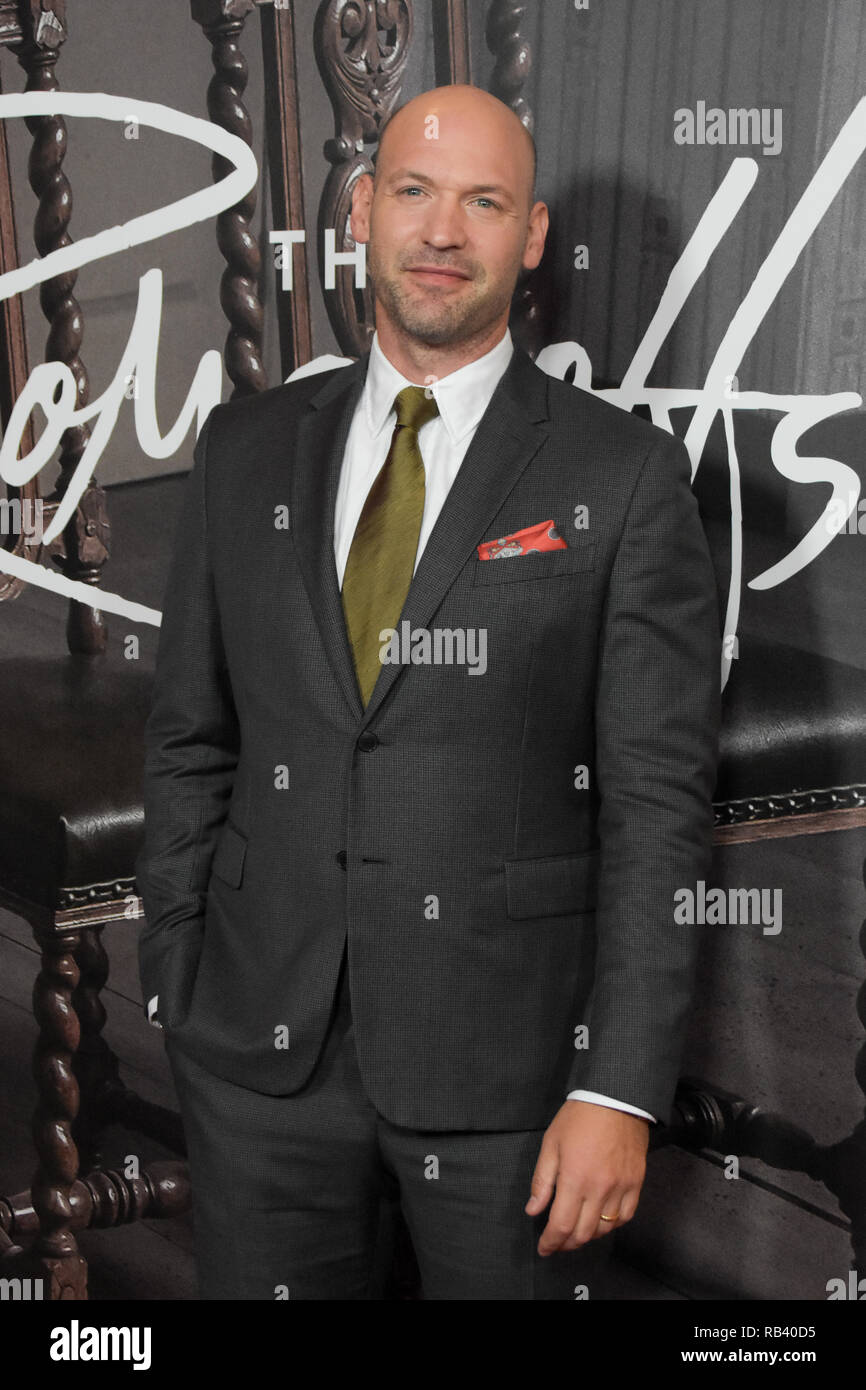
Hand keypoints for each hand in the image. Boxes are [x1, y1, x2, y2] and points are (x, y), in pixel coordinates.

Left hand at [525, 1099, 648, 1254]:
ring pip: (605, 1228)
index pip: (561, 1225)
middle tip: (556, 1242)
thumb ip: (542, 1180)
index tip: (544, 1249)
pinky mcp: (636, 1182)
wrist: (615, 1098)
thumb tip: (533, 1209)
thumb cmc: (579, 1118)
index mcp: (575, 1178)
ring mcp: (621, 1187)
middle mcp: (599, 1188)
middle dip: (566, 1243)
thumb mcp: (551, 1144)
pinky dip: (612, 1225)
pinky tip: (602, 1221)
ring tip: (576, 1232)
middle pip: (583, 1233)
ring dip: (588, 1236)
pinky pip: (626, 1216)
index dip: (551, 1242)